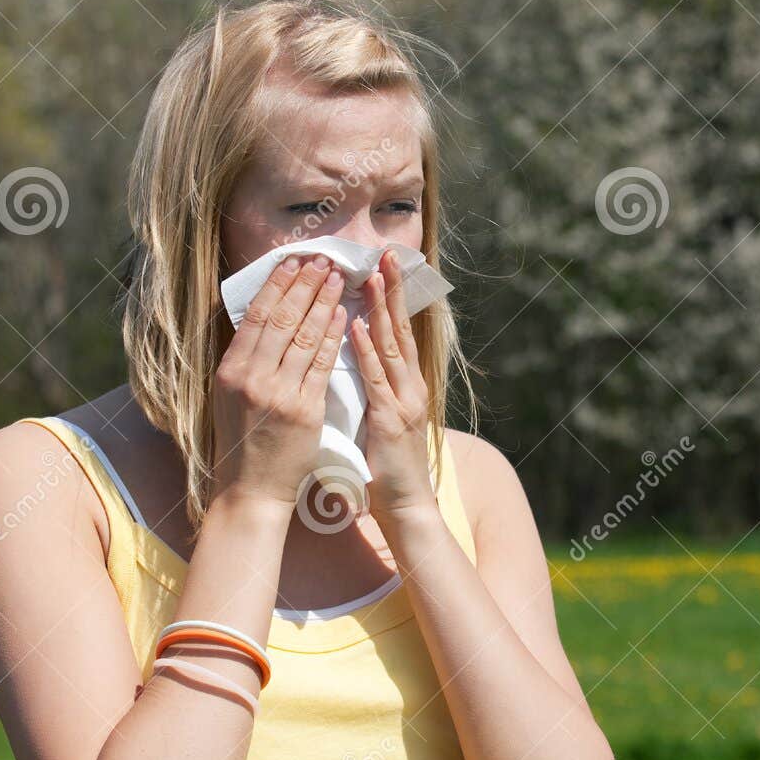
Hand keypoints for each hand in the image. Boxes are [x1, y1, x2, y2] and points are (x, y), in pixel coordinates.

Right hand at [209, 254, 345, 511]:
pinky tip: (342, 315)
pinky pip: (322, 364)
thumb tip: (259, 320)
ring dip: (323, 302)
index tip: (291, 261)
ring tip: (337, 278)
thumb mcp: (229, 395)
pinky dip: (332, 336)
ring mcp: (279, 394)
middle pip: (281, 318)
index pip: (255, 316)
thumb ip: (244, 360)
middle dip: (304, 284)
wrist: (252, 489)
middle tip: (321, 259)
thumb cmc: (241, 442)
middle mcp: (252, 378)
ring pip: (304, 336)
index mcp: (230, 371)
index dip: (276, 285)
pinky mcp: (305, 410)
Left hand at [350, 247, 440, 522]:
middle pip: (401, 328)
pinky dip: (367, 351)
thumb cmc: (387, 465)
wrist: (406, 506)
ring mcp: (403, 401)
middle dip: (393, 290)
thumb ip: (371, 389)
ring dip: (382, 309)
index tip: (382, 265)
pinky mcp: (391, 419)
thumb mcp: (379, 418)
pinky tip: (359, 327)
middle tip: (386, 254)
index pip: (398, 331)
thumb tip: (350, 361)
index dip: (391, 298)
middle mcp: (409, 386)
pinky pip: (377, 379)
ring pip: (392, 346)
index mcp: (405, 384)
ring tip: (373, 276)